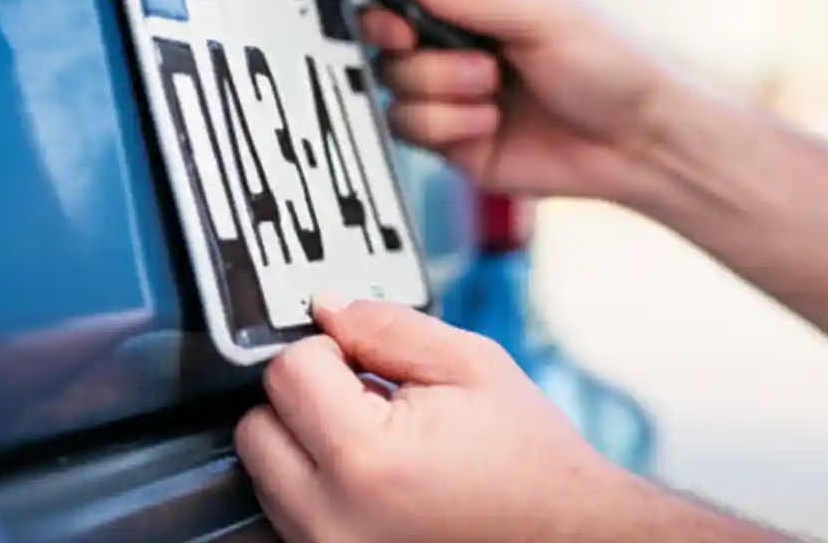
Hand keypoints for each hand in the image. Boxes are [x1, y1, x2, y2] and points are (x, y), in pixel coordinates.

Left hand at [234, 299, 658, 541]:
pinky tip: (367, 483)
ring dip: (305, 447)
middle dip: (305, 400)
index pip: (286, 371)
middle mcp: (332, 519)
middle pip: (258, 426)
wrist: (569, 538)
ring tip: (378, 447)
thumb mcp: (471, 365)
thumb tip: (324, 308)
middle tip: (366, 401)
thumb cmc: (529, 461)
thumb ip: (387, 327)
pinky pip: (284, 516)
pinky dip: (312, 491)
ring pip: (263, 475)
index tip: (366, 362)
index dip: (329, 351)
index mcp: (365, 458)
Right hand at [365, 0, 673, 199]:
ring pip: (394, 83)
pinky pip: (410, 129)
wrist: (637, 145)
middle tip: (444, 47)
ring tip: (491, 89)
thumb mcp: (548, 13)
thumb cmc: (614, 68)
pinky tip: (489, 122)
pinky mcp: (452, 137)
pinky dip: (448, 126)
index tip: (403, 11)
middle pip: (386, 33)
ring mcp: (453, 89)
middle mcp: (460, 39)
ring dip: (441, 87)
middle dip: (412, 45)